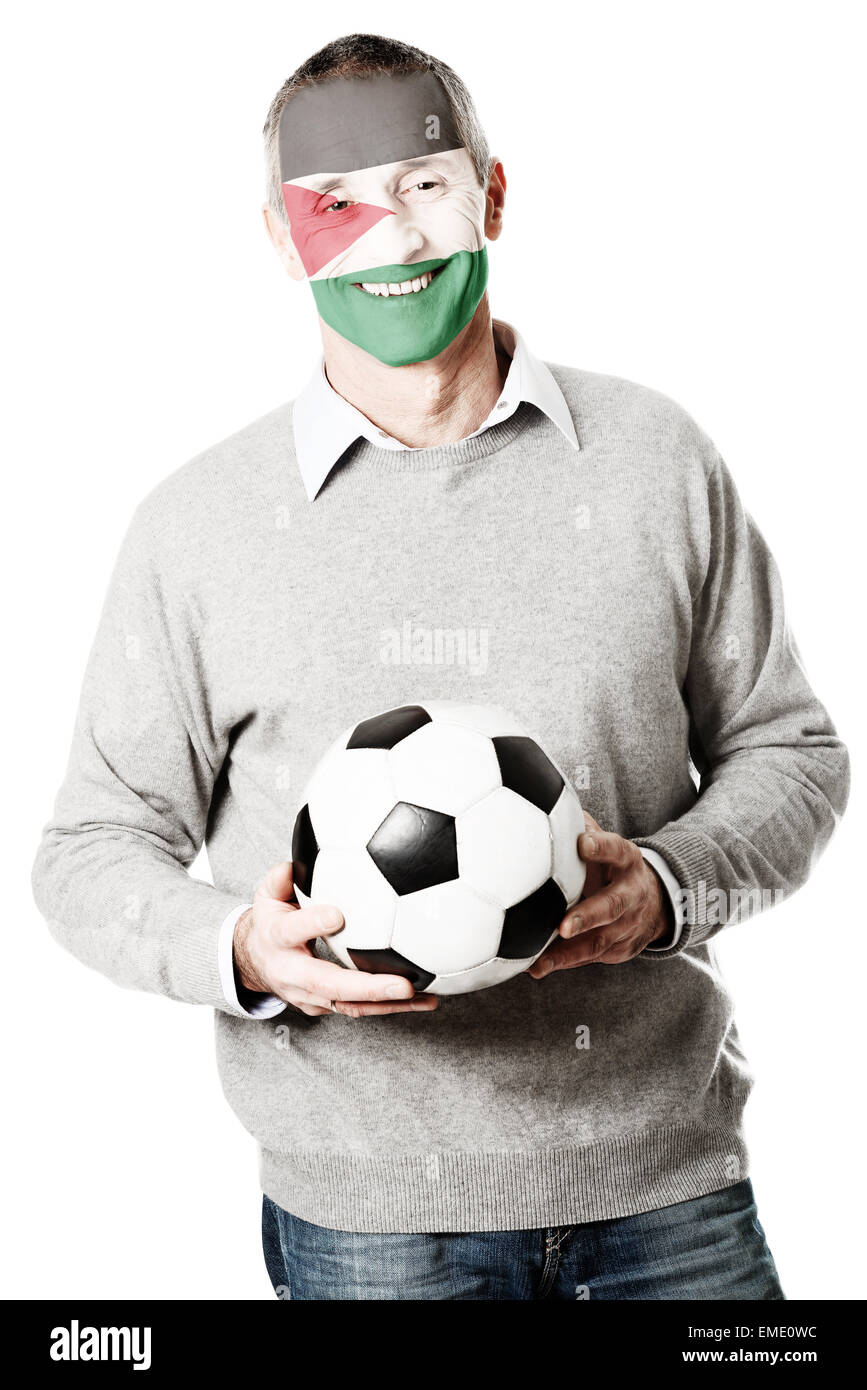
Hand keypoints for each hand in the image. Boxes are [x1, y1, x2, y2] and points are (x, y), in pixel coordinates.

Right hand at [233, 861, 438, 1018]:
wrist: (255, 963)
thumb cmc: (271, 922)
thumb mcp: (266, 896)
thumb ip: (280, 880)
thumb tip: (293, 864)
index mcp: (276, 940)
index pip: (291, 932)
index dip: (312, 924)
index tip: (338, 915)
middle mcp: (292, 974)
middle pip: (329, 985)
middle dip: (367, 987)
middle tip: (402, 985)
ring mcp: (309, 996)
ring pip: (349, 1005)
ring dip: (388, 1003)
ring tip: (424, 996)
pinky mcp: (325, 1008)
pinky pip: (358, 1009)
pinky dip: (391, 1006)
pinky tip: (424, 999)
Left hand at [527, 813, 672, 977]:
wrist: (656, 902)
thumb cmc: (615, 865)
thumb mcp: (609, 843)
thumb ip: (585, 826)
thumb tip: (549, 797)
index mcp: (627, 860)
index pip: (617, 850)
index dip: (603, 847)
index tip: (583, 843)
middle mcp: (632, 894)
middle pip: (612, 906)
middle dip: (588, 917)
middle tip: (563, 926)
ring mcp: (628, 925)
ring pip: (600, 941)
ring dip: (568, 953)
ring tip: (539, 962)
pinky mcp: (620, 948)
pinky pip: (591, 957)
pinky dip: (564, 963)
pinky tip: (537, 967)